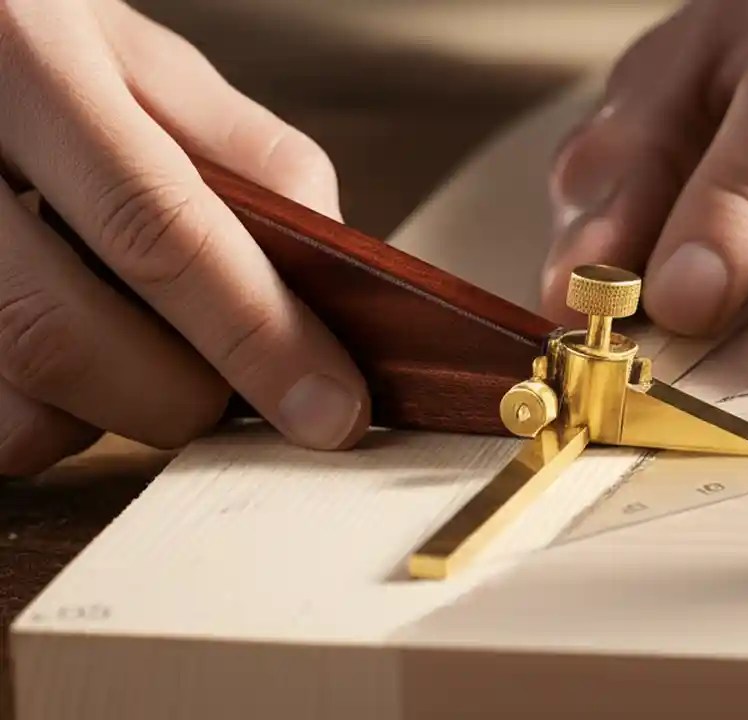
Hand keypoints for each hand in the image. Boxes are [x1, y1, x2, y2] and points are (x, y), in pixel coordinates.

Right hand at [0, 0, 370, 474]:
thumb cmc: (44, 44)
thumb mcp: (147, 61)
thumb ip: (249, 156)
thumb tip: (333, 287)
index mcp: (30, 56)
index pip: (157, 227)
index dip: (256, 335)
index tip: (331, 409)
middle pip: (62, 332)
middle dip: (180, 397)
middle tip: (231, 395)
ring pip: (7, 392)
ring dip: (100, 414)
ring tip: (134, 356)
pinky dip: (42, 414)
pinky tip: (63, 360)